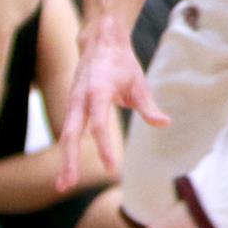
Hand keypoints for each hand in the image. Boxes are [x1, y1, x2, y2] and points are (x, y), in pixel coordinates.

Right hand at [57, 18, 168, 192]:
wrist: (100, 41)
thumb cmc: (122, 64)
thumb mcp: (139, 83)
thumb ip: (149, 107)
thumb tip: (165, 124)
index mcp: (98, 91)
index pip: (99, 124)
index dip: (104, 146)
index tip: (111, 167)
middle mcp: (80, 98)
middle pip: (71, 134)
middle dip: (69, 160)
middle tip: (67, 185)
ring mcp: (72, 102)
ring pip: (65, 135)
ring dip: (64, 160)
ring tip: (62, 185)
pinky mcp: (70, 106)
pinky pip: (67, 131)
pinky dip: (66, 151)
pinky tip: (66, 170)